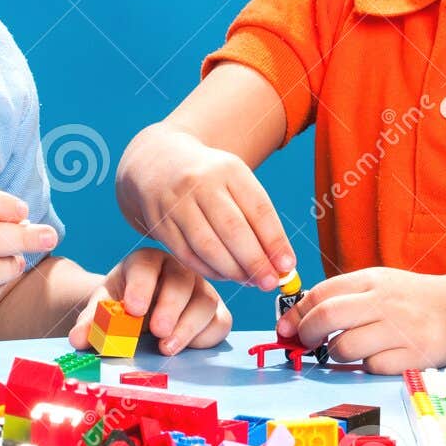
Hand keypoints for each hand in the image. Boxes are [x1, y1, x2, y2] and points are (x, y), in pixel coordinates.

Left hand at [68, 247, 231, 354]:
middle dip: (170, 306)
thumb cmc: (122, 307)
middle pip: (182, 280)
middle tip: (157, 331)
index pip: (146, 265)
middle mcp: (177, 270)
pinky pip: (221, 321)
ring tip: (167, 347)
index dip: (141, 285)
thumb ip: (92, 322)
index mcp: (145, 262)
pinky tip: (190, 348)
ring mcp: (199, 289)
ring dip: (188, 326)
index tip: (133, 309)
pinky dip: (207, 335)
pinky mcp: (215, 311)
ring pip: (206, 301)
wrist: (137, 314)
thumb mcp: (103, 310)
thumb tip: (79, 339)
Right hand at [116, 123, 293, 289]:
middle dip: (256, 262)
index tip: (288, 266)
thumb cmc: (210, 179)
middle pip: (233, 230)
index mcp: (229, 169)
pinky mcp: (159, 223)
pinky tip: (226, 276)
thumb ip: (258, 218)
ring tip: (251, 282)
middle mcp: (200, 184)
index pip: (258, 209)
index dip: (275, 241)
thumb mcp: (236, 181)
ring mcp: (176, 203)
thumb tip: (282, 263)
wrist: (158, 162)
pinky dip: (210, 271)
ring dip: (233, 271)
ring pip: (208, 247)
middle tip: (270, 283)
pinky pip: (188, 255)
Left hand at [278, 268, 445, 372]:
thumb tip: (296, 317)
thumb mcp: (378, 285)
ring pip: (345, 347)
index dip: (297, 313)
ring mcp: (400, 329)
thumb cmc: (410, 300)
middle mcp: (384, 301)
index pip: (321, 293)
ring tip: (345, 351)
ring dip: (336, 354)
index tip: (287, 327)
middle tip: (306, 342)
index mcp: (371, 280)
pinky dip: (366, 367)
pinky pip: (372, 368)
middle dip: (307, 333)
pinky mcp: (415, 355)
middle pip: (327, 317)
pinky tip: (374, 358)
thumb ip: (343, 296)